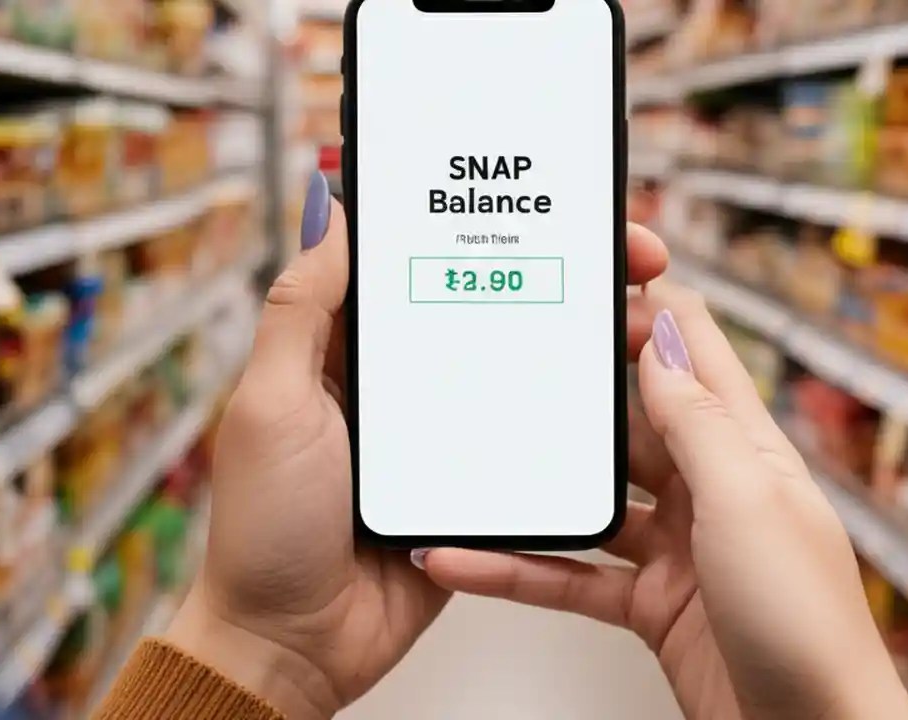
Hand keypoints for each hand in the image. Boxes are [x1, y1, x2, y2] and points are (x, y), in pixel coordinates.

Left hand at [165, 173, 673, 717]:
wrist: (293, 644)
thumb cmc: (265, 530)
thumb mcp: (271, 404)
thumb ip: (302, 312)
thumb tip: (335, 214)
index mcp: (353, 349)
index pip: (431, 263)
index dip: (490, 226)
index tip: (549, 203)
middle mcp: (406, 383)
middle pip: (497, 308)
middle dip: (567, 277)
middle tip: (633, 262)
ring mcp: (446, 436)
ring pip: (525, 371)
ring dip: (583, 346)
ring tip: (643, 324)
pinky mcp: (476, 489)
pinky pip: (530, 446)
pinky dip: (572, 424)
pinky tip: (620, 403)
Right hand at [424, 283, 907, 719]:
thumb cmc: (808, 628)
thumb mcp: (749, 504)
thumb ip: (700, 423)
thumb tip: (663, 341)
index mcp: (747, 450)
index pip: (695, 354)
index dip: (647, 310)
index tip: (590, 276)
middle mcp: (711, 490)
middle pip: (630, 421)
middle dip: (573, 395)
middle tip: (507, 361)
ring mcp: (677, 548)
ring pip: (590, 499)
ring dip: (533, 487)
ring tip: (472, 463)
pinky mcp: (647, 604)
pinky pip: (570, 576)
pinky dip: (518, 569)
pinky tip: (470, 559)